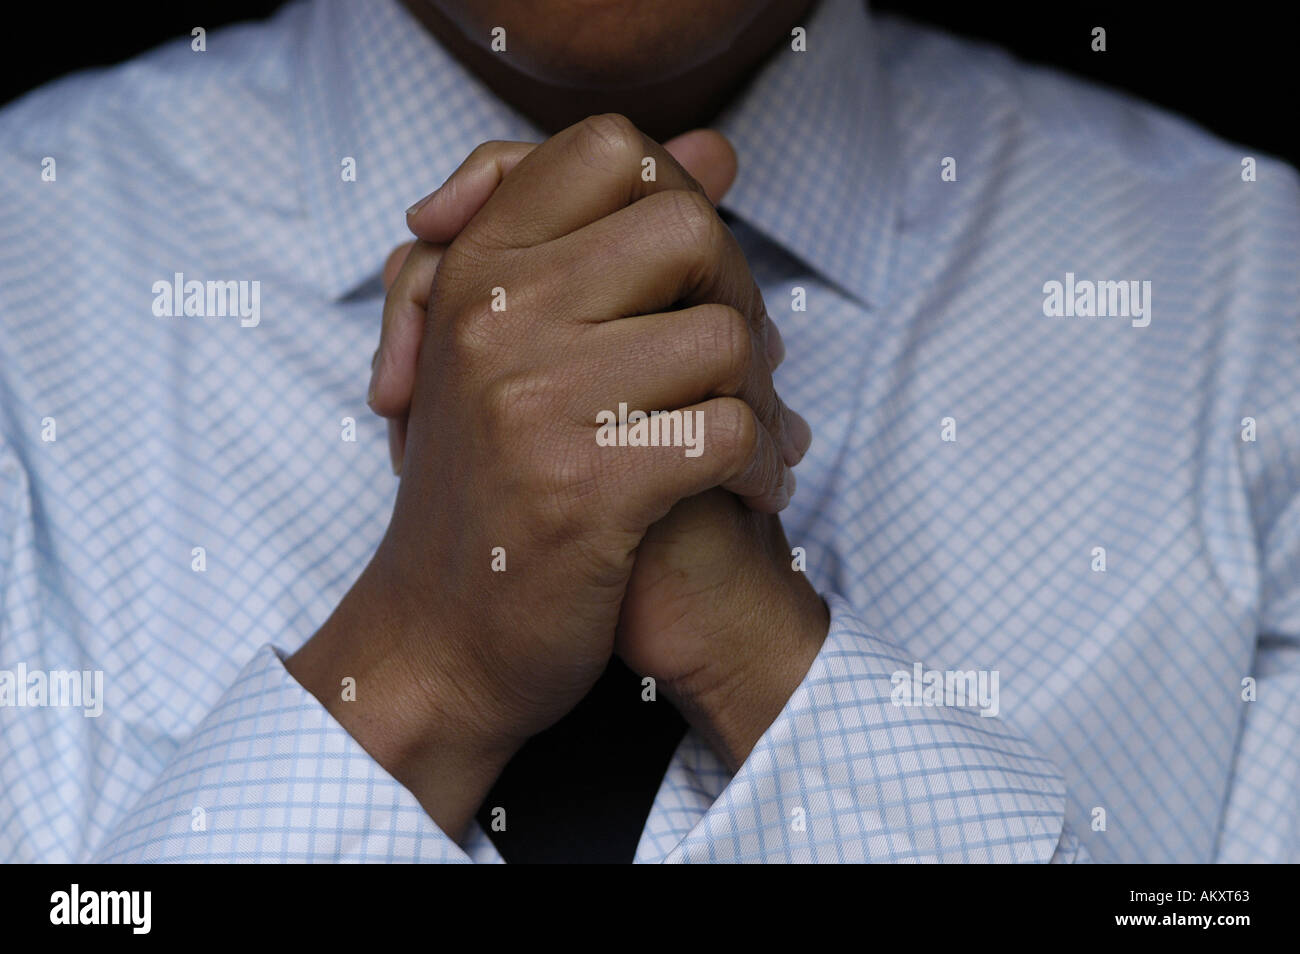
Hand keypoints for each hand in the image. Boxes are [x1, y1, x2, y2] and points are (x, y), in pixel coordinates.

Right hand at [291, 115, 799, 838]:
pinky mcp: (587, 487)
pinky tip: (743, 492)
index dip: (676, 196)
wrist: (437, 639)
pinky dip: (761, 467)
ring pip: (723, 335)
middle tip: (730, 366)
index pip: (610, 149)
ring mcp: (536, 401)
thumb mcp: (504, 346)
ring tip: (742, 439)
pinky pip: (733, 431)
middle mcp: (495, 317)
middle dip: (733, 297)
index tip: (681, 276)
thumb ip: (599, 236)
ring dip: (757, 394)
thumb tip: (722, 147)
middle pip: (687, 231)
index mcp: (473, 269)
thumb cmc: (486, 487)